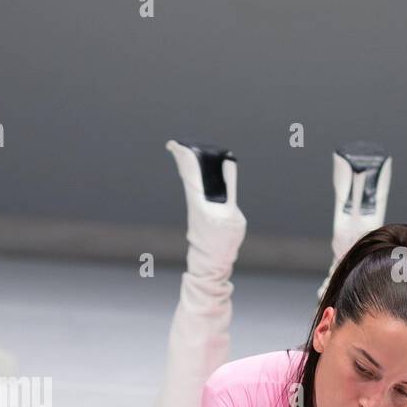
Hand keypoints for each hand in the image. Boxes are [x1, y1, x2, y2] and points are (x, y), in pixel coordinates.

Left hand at [165, 140, 246, 282]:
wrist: (211, 262)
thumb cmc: (222, 241)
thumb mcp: (230, 214)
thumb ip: (229, 188)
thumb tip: (227, 164)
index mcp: (199, 201)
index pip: (190, 173)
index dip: (184, 158)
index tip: (175, 145)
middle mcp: (193, 202)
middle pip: (186, 175)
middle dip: (182, 159)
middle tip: (175, 144)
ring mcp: (194, 207)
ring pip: (189, 181)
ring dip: (187, 166)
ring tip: (183, 152)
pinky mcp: (196, 211)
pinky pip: (193, 188)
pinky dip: (192, 177)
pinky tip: (192, 172)